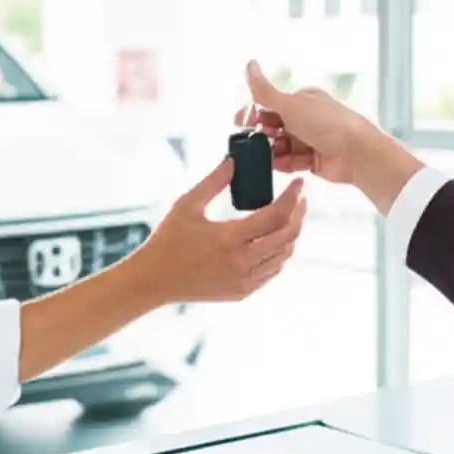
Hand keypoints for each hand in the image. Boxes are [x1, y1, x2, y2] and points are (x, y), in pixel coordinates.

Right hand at [130, 158, 305, 302]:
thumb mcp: (187, 205)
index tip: (298, 184)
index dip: (292, 197)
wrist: (154, 280)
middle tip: (299, 198)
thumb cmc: (167, 240)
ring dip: (291, 234)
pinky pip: (272, 271)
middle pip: (287, 236)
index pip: (276, 215)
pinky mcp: (242, 292)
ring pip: (284, 256)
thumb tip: (235, 160)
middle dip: (299, 214)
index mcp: (228, 238)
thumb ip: (214, 181)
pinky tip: (274, 239)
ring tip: (289, 216)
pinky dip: (279, 253)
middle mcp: (241, 263)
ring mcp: (244, 281)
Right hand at [234, 61, 375, 183]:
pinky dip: (283, 163)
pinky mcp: (313, 160)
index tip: (242, 123)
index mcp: (301, 100)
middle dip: (262, 134)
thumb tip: (249, 64)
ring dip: (271, 151)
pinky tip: (278, 165)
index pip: (270, 104)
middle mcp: (306, 118)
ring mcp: (310, 140)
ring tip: (267, 156)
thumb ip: (264, 91)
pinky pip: (291, 161)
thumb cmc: (326, 123)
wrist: (356, 152)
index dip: (254, 113)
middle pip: (274, 127)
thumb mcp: (290, 104)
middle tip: (255, 142)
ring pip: (281, 146)